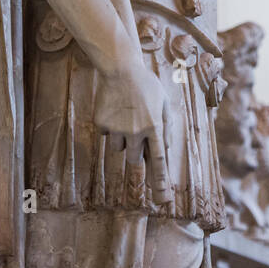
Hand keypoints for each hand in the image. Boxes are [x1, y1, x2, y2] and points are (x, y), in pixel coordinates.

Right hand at [92, 0, 170, 204]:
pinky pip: (106, 135)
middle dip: (135, 155)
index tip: (162, 200)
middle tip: (135, 138)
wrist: (120, 68)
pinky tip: (114, 108)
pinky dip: (110, 126)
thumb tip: (164, 150)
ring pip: (118, 148)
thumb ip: (166, 127)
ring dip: (122, 138)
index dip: (160, 182)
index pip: (159, 161)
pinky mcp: (101, 123)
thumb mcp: (164, 103)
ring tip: (126, 114)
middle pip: (134, 161)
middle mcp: (136, 131)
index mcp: (155, 127)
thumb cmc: (146, 85)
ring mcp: (117, 128)